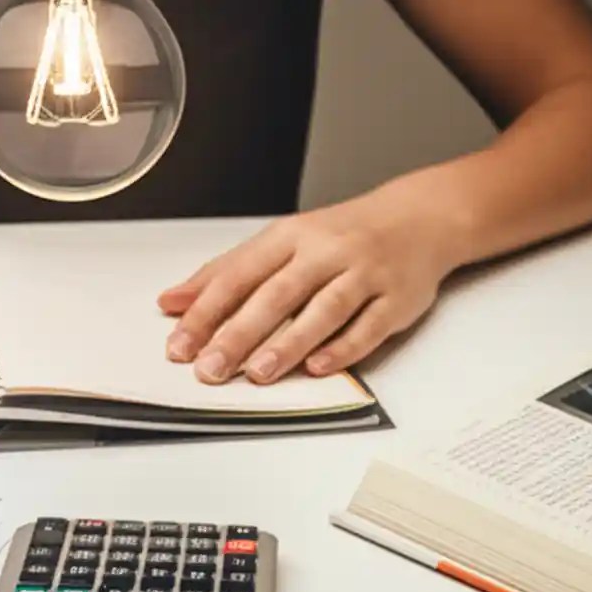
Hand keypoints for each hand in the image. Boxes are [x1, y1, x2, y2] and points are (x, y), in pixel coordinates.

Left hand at [157, 201, 460, 383]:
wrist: (419, 218)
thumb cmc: (341, 235)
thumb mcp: (281, 242)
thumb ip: (227, 272)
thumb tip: (172, 301)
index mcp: (290, 236)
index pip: (239, 274)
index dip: (206, 311)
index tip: (180, 344)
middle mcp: (326, 252)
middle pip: (277, 294)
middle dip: (239, 333)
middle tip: (210, 368)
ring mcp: (364, 274)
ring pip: (323, 310)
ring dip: (289, 343)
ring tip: (258, 373)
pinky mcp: (397, 299)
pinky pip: (369, 326)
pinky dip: (344, 348)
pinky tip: (319, 367)